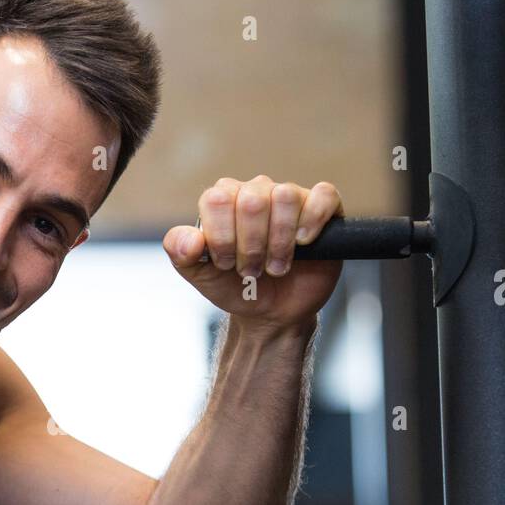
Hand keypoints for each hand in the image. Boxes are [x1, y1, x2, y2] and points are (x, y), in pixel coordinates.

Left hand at [162, 176, 344, 333]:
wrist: (271, 313)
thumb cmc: (235, 287)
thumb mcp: (200, 275)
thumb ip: (182, 253)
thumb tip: (190, 240)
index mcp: (223, 199)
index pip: (217, 200)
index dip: (222, 238)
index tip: (225, 264)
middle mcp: (255, 191)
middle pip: (252, 200)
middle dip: (251, 246)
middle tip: (251, 270)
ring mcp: (290, 197)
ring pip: (285, 197)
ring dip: (279, 243)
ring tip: (276, 267)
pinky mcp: (321, 208)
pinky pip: (323, 196)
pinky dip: (312, 220)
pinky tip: (303, 243)